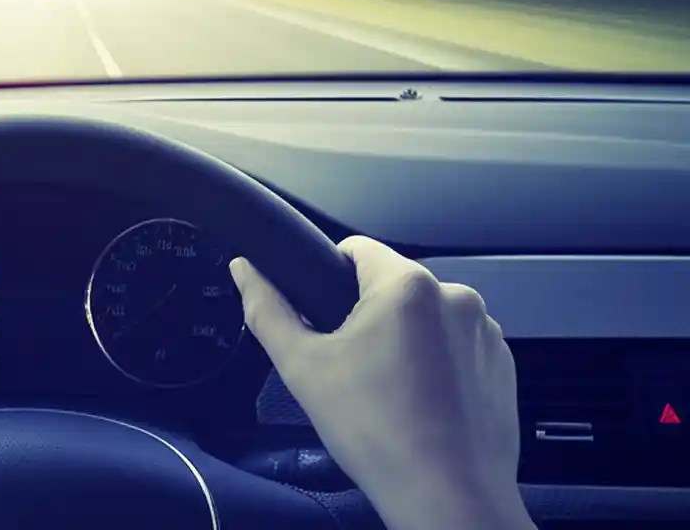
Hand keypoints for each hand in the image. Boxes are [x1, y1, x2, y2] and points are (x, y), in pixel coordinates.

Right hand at [230, 236, 534, 529]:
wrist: (447, 497)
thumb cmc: (379, 434)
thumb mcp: (303, 368)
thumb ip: (268, 309)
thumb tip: (246, 271)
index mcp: (406, 285)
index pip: (355, 249)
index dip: (328, 278)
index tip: (324, 321)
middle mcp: (455, 296)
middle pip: (390, 286)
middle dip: (367, 317)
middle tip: (351, 368)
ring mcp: (484, 330)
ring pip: (424, 316)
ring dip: (404, 339)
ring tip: (388, 391)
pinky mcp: (500, 361)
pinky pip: (455, 344)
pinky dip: (435, 363)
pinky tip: (419, 401)